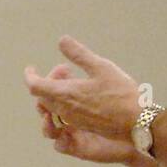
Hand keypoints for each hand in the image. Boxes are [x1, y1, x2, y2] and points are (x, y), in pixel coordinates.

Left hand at [24, 36, 142, 137]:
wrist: (137, 123)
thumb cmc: (121, 94)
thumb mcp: (101, 67)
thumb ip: (79, 54)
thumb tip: (62, 40)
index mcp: (65, 94)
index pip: (35, 86)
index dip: (29, 76)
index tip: (31, 68)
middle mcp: (65, 110)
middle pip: (43, 95)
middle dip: (48, 80)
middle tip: (66, 69)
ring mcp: (73, 120)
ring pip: (54, 105)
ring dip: (58, 91)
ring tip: (76, 79)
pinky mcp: (83, 127)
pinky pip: (65, 114)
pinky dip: (67, 101)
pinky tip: (84, 93)